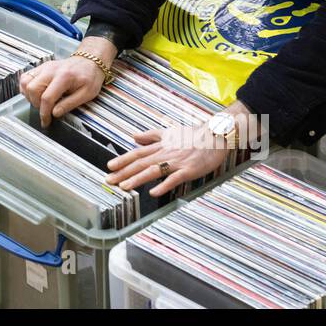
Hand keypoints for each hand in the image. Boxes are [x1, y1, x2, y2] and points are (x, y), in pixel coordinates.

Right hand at [19, 56, 105, 127]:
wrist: (89, 62)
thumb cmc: (90, 77)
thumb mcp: (87, 94)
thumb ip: (70, 104)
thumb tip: (55, 113)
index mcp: (64, 77)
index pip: (47, 97)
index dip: (44, 113)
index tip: (46, 121)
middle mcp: (51, 70)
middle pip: (32, 89)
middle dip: (36, 104)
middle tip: (45, 111)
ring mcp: (45, 67)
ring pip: (25, 82)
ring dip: (29, 96)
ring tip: (39, 102)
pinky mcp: (41, 67)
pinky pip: (26, 77)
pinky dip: (26, 88)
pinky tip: (35, 94)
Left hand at [105, 124, 229, 197]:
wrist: (216, 136)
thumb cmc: (193, 135)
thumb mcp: (169, 132)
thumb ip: (151, 135)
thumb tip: (133, 136)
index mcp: (161, 145)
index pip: (137, 153)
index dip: (122, 160)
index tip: (109, 167)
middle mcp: (165, 153)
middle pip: (141, 163)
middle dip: (124, 172)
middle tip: (109, 180)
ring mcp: (177, 162)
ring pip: (153, 170)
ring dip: (138, 179)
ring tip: (125, 187)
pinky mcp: (188, 170)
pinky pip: (174, 179)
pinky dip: (163, 186)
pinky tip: (153, 193)